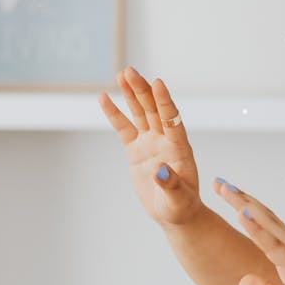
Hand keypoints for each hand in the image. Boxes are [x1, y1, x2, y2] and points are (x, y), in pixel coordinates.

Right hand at [98, 67, 203, 226]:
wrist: (174, 213)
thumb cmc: (180, 207)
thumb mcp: (178, 199)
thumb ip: (171, 184)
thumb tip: (161, 171)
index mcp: (179, 148)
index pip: (172, 120)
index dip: (165, 102)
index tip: (158, 83)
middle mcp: (165, 139)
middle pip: (153, 110)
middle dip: (142, 90)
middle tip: (130, 71)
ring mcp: (150, 142)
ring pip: (140, 113)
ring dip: (131, 94)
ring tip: (121, 74)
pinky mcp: (136, 149)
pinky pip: (124, 128)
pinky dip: (115, 113)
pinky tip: (104, 97)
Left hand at [216, 181, 284, 284]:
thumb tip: (243, 281)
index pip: (266, 225)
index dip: (248, 208)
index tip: (228, 194)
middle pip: (265, 217)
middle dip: (242, 199)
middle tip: (220, 183)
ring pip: (269, 224)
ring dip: (246, 206)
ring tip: (227, 190)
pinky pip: (274, 246)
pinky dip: (258, 230)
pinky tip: (243, 215)